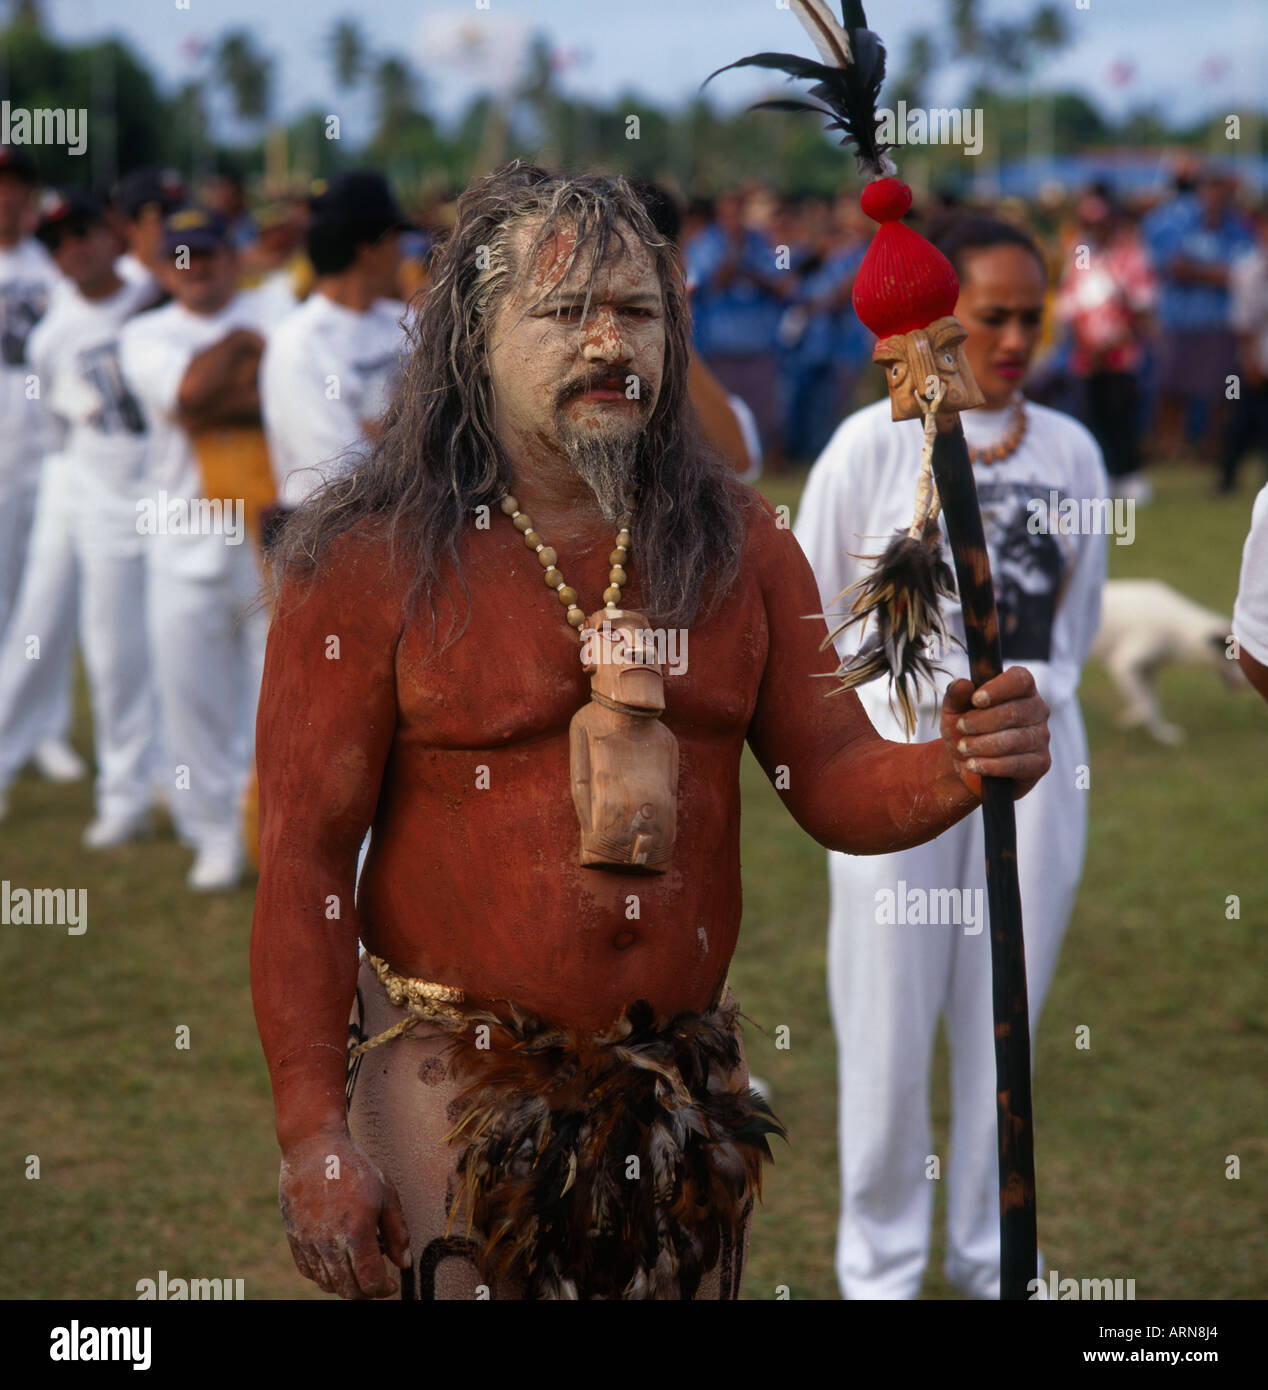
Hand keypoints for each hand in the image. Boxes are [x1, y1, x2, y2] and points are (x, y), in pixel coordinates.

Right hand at [278, 1126, 410, 1298]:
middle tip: (377, 1282)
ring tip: (358, 1270)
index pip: (370, 1281)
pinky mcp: (294, 1238)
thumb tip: (404, 1264)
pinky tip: (337, 1262)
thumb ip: (398, 1233)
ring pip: (328, 1283)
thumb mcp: (387, 1194)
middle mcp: (329, 1242)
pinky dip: (324, 1275)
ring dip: (345, 1284)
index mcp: (356, 1232)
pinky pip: (309, 1271)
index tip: (391, 1285)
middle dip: (366, 1291)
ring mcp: (308, 1242)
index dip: (383, 1289)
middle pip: (348, 1289)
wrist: (314, 1147)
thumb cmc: (355, 1167)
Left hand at [940, 667, 1050, 800]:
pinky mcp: (1041, 763)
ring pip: (1014, 740)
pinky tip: (973, 765)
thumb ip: (956, 695)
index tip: (976, 700)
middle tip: (961, 727)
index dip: (998, 688)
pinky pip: (1016, 764)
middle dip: (981, 721)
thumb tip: (963, 685)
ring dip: (982, 745)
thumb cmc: (966, 731)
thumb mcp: (954, 711)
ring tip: (963, 748)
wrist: (969, 764)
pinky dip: (991, 765)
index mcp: (1021, 689)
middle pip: (1014, 711)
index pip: (1021, 679)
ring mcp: (1042, 737)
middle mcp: (1037, 710)